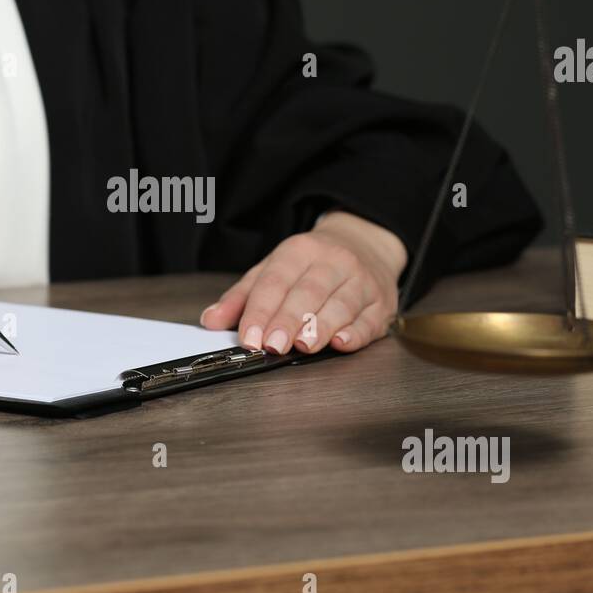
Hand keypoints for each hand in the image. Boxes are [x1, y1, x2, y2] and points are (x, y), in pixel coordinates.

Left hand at [199, 211, 406, 354]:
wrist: (365, 246)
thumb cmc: (312, 266)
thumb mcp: (273, 269)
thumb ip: (242, 297)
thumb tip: (211, 321)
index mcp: (300, 251)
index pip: (276, 281)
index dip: (261, 310)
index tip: (249, 337)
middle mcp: (334, 262)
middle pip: (309, 292)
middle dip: (289, 320)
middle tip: (273, 345)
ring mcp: (362, 281)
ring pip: (341, 304)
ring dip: (321, 326)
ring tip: (305, 346)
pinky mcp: (382, 303)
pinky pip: (370, 319)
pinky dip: (356, 333)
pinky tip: (342, 342)